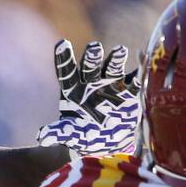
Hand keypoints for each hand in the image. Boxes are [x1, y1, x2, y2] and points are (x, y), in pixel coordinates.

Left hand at [36, 39, 140, 155]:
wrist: (108, 143)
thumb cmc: (85, 136)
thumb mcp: (71, 135)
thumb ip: (58, 132)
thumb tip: (42, 138)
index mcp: (73, 90)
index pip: (66, 71)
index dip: (64, 58)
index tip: (61, 44)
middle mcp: (91, 82)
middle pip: (90, 66)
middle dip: (92, 57)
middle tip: (94, 48)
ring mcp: (110, 84)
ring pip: (112, 68)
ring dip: (116, 60)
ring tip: (120, 51)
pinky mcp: (128, 92)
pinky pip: (134, 80)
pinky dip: (138, 73)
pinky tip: (143, 63)